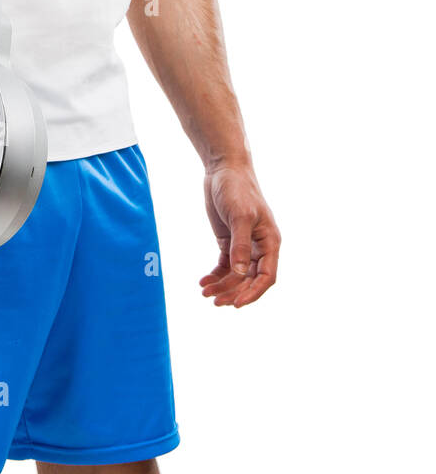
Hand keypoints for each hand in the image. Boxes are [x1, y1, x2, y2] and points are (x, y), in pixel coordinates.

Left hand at [200, 162, 280, 307]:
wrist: (224, 170)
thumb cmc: (237, 189)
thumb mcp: (240, 216)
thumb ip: (240, 245)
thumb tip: (241, 273)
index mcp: (270, 242)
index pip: (267, 276)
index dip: (253, 292)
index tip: (237, 304)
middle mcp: (259, 247)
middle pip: (249, 279)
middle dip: (233, 291)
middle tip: (214, 300)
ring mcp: (244, 245)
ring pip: (236, 275)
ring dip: (222, 285)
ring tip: (204, 292)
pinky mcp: (229, 242)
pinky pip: (225, 266)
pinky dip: (216, 275)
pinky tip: (203, 281)